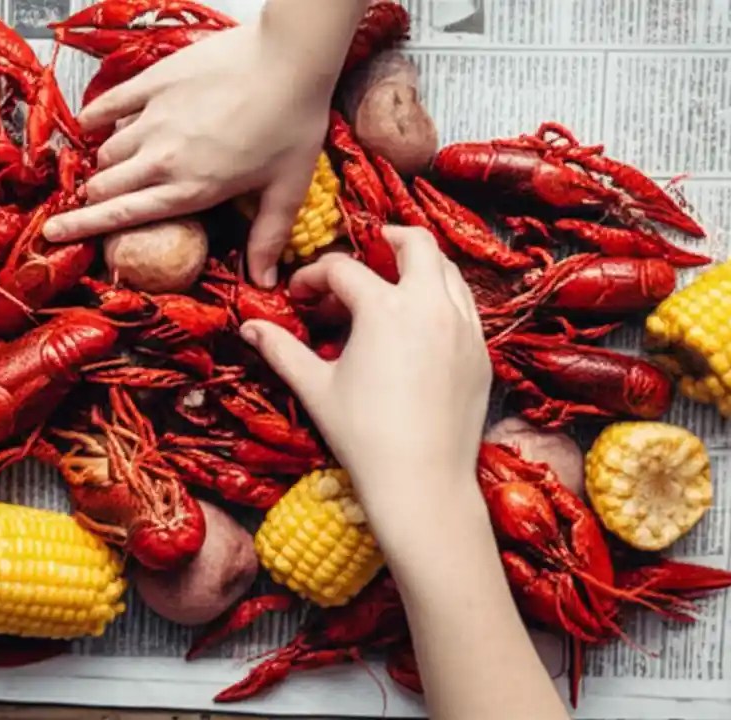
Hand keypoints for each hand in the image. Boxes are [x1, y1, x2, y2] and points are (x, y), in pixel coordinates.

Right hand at [43, 24, 332, 286]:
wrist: (288, 59)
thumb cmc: (293, 121)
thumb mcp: (286, 189)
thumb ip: (267, 237)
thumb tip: (264, 282)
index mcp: (189, 189)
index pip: (121, 216)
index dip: (82, 228)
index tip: (52, 233)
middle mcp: (161, 158)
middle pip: (105, 184)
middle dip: (95, 198)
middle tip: (95, 201)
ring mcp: (152, 118)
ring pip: (107, 149)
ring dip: (105, 162)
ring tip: (114, 165)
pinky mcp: (152, 82)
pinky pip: (109, 104)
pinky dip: (96, 118)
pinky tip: (93, 124)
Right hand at [239, 226, 491, 541]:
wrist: (423, 483)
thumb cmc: (363, 436)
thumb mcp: (315, 388)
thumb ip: (281, 349)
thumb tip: (249, 328)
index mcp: (385, 307)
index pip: (343, 269)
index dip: (313, 276)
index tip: (299, 296)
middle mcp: (430, 305)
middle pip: (415, 243)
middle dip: (386, 239)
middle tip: (366, 253)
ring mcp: (463, 327)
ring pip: (447, 270)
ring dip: (418, 266)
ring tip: (393, 286)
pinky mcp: (481, 352)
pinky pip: (465, 306)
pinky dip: (441, 298)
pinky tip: (420, 325)